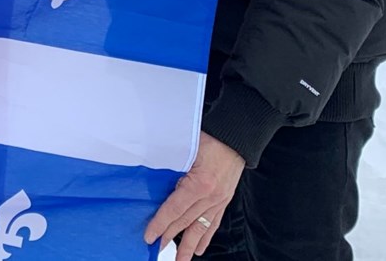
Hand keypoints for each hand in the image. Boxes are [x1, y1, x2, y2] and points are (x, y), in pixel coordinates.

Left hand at [144, 131, 244, 259]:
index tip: (149, 236)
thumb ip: (172, 167)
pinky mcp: (225, 200)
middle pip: (186, 221)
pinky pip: (214, 222)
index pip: (174, 209)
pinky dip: (206, 236)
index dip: (160, 224)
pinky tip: (200, 248)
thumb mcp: (186, 149)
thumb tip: (153, 179)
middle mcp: (210, 196)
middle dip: (170, 236)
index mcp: (199, 184)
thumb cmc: (209, 138)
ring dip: (189, 245)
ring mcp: (219, 200)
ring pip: (201, 227)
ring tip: (180, 260)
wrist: (236, 136)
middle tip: (156, 248)